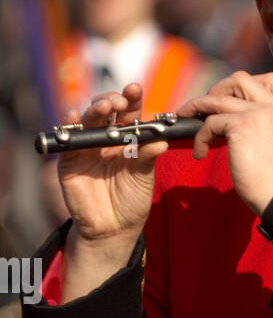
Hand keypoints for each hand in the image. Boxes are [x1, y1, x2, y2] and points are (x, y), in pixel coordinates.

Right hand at [57, 83, 168, 241]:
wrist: (114, 228)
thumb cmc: (132, 200)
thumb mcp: (143, 177)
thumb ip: (147, 157)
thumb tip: (161, 141)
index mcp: (126, 138)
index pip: (127, 112)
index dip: (130, 99)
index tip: (135, 89)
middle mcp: (104, 138)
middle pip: (105, 111)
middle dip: (111, 100)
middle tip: (120, 100)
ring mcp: (86, 147)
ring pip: (87, 121)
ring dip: (94, 110)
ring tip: (105, 107)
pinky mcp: (69, 160)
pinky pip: (67, 140)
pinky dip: (69, 126)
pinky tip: (73, 116)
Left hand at [176, 70, 272, 217]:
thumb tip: (258, 127)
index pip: (268, 81)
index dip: (244, 85)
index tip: (231, 98)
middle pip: (241, 79)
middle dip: (219, 89)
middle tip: (207, 106)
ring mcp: (259, 113)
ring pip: (219, 97)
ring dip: (198, 105)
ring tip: (187, 117)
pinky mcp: (241, 125)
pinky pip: (210, 122)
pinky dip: (200, 136)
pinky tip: (200, 152)